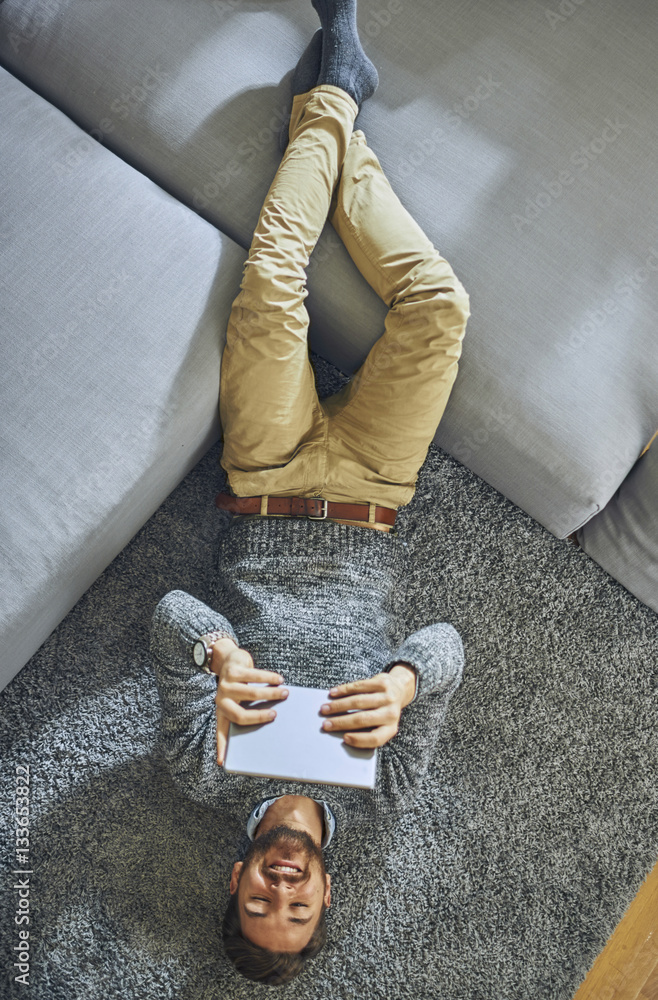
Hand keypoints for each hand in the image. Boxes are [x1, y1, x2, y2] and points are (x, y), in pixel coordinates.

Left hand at [210, 638, 287, 766]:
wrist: (229, 659)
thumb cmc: (240, 684)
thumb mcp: (241, 700)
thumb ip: (249, 712)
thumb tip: (275, 721)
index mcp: (223, 712)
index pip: (221, 732)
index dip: (222, 748)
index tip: (224, 763)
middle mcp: (221, 700)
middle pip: (240, 716)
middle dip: (260, 717)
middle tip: (275, 716)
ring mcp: (225, 685)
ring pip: (251, 693)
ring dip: (271, 693)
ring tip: (284, 693)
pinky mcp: (233, 670)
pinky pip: (254, 676)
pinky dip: (270, 678)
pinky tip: (279, 680)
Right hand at [319, 664, 416, 748]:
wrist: (400, 689)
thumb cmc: (385, 711)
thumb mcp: (383, 724)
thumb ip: (368, 730)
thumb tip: (342, 733)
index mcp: (391, 728)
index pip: (375, 738)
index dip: (359, 740)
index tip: (344, 738)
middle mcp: (391, 713)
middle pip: (362, 719)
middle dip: (340, 722)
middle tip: (326, 724)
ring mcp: (387, 696)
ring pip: (357, 701)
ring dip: (337, 706)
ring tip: (325, 709)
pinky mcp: (382, 682)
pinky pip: (358, 686)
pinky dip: (343, 690)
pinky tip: (332, 694)